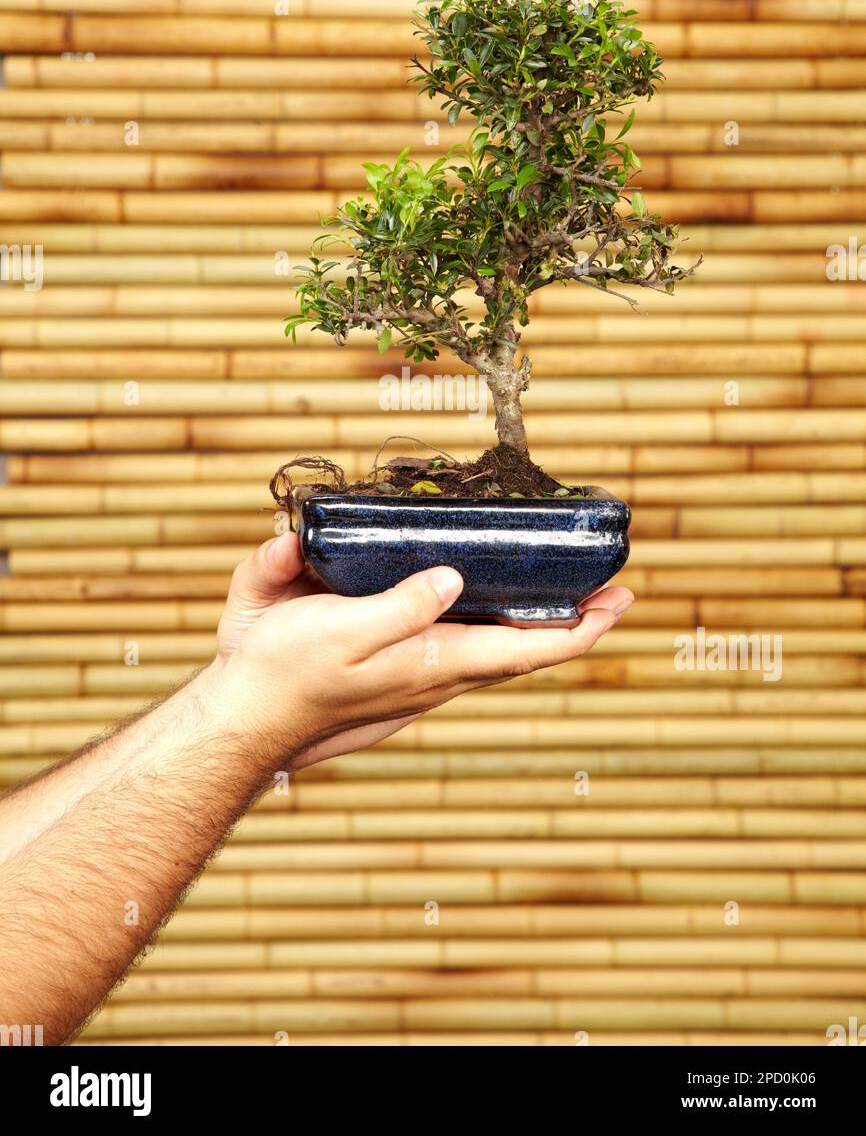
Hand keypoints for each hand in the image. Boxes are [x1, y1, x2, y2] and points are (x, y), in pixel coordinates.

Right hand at [212, 533, 633, 769]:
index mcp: (435, 663)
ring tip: (562, 591)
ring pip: (493, 650)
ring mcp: (418, 677)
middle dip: (568, 621)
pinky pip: (460, 646)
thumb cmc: (286, 672)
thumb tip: (455, 579)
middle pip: (522, 650)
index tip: (620, 598)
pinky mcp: (394, 670)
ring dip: (533, 623)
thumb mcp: (341, 629)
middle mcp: (438, 674)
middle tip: (605, 588)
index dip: (581, 626)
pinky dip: (491, 626)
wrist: (243, 719)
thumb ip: (401, 607)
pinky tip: (483, 601)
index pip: (528, 648)